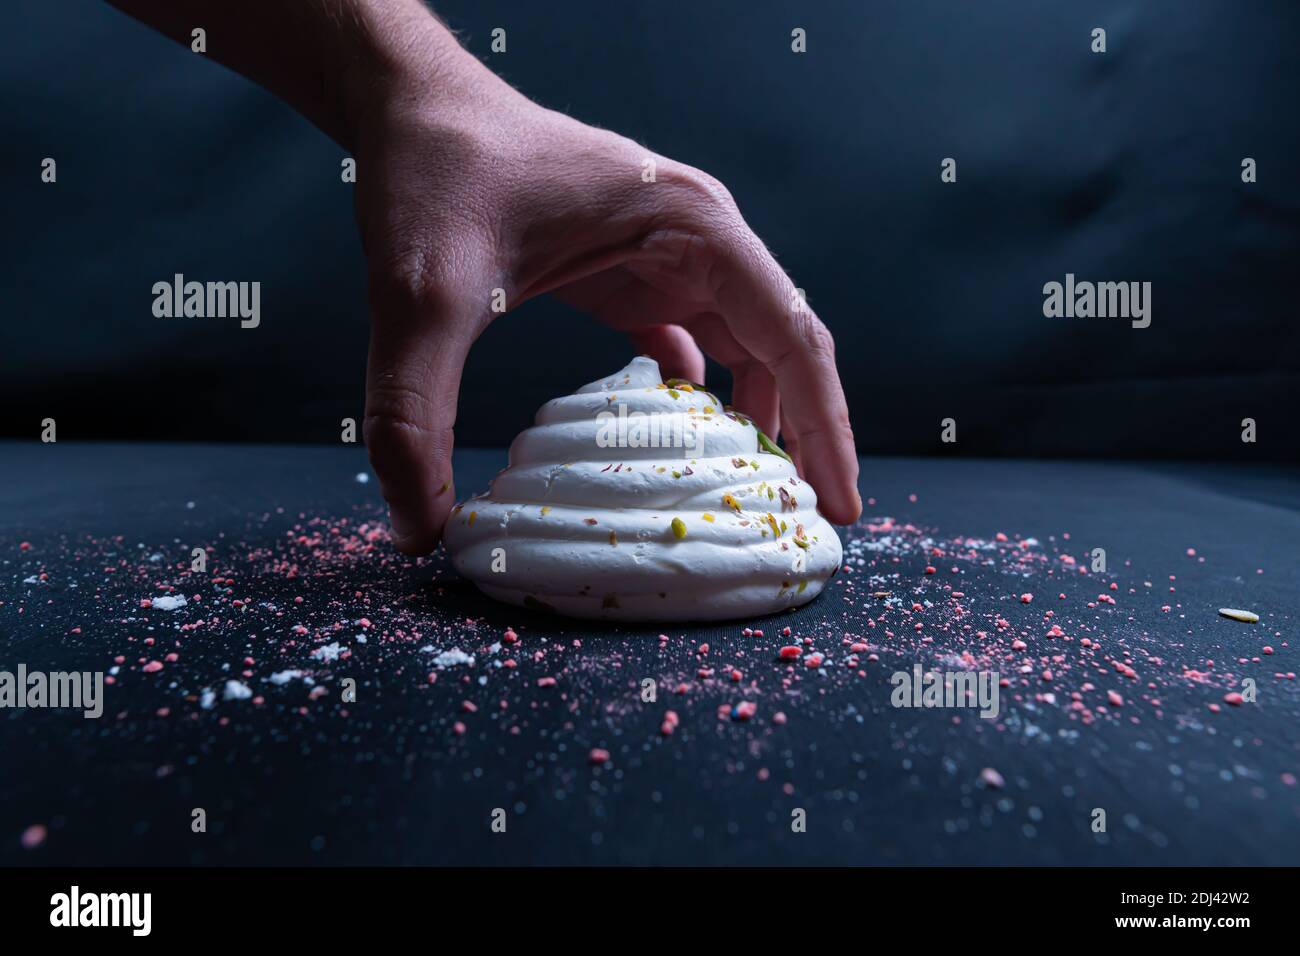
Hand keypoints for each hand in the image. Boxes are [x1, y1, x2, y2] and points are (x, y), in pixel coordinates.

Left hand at [353, 51, 860, 553]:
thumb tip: (420, 532)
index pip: (791, 333)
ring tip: (762, 504)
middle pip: (786, 348)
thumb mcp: (422, 292)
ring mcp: (670, 256)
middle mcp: (699, 238)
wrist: (413, 110)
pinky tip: (690, 456)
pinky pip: (696, 348)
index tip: (840, 507)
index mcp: (691, 224)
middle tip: (813, 529)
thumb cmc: (436, 173)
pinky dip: (705, 404)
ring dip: (761, 423)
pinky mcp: (634, 276)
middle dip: (808, 437)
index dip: (825, 426)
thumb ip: (413, 413)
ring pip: (747, 351)